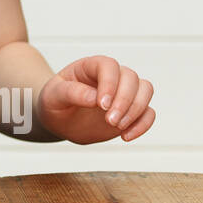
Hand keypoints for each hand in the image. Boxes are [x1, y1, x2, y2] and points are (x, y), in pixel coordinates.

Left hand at [37, 56, 155, 143]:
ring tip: (116, 126)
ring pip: (145, 90)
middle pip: (131, 77)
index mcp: (90, 66)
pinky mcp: (131, 110)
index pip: (108, 65)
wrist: (59, 118)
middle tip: (109, 120)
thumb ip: (72, 93)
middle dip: (124, 100)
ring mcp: (123, 92)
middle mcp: (111, 76)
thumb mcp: (54, 96)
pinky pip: (148, 112)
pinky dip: (143, 124)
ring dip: (136, 110)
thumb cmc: (54, 101)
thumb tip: (95, 98)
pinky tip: (126, 137)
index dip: (110, 83)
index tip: (101, 105)